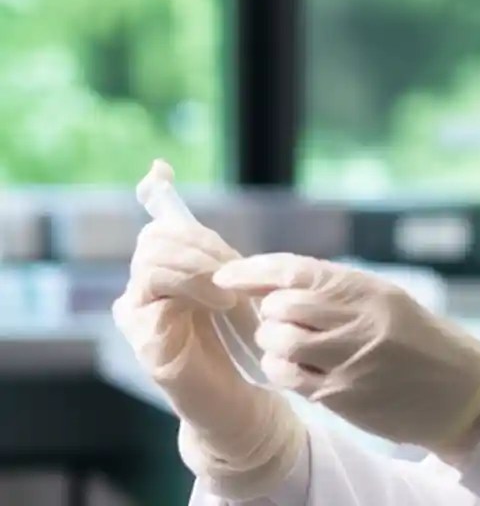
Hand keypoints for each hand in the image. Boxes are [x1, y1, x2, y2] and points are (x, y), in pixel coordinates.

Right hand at [112, 220, 305, 498]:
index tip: (163, 173)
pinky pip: (153, 290)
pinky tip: (221, 302)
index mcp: (169, 275)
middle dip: (198, 244)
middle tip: (232, 266)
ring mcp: (138, 314)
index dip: (156, 193)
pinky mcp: (141, 336)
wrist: (244, 403)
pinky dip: (191, 286)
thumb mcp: (238, 290)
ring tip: (229, 292)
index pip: (158, 227)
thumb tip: (201, 208)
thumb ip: (220, 257)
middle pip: (154, 239)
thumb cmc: (243, 346)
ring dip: (198, 265)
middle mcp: (145, 291)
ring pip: (152, 260)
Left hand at [213, 255, 479, 453]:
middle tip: (276, 318)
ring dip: (272, 342)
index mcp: (369, 291)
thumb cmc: (421, 341)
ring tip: (286, 344)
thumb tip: (275, 283)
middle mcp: (359, 321)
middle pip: (282, 307)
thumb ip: (337, 291)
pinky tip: (292, 368)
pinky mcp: (343, 395)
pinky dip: (280, 370)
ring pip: (280, 342)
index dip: (253, 271)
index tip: (225, 276)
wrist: (460, 391)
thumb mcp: (387, 301)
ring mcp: (350, 360)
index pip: (296, 271)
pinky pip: (289, 377)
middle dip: (268, 312)